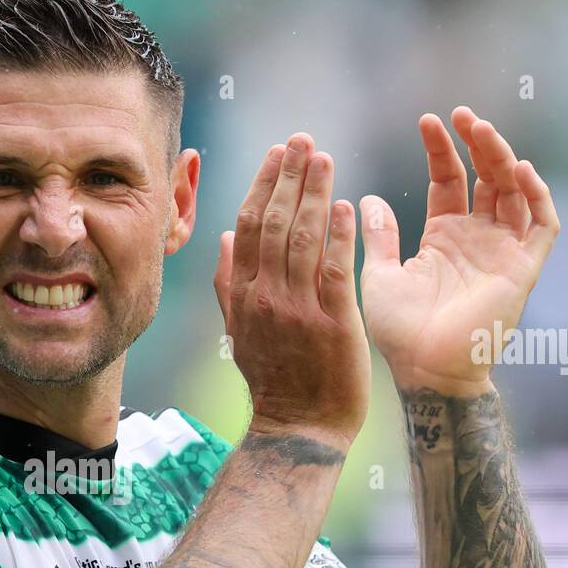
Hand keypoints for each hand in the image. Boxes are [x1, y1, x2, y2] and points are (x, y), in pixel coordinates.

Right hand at [214, 133, 370, 450]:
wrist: (299, 428)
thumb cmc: (274, 382)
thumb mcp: (239, 333)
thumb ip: (228, 285)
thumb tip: (222, 239)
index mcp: (243, 296)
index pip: (247, 227)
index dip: (262, 184)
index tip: (277, 153)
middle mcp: (266, 297)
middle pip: (272, 223)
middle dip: (288, 176)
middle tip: (303, 139)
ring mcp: (298, 309)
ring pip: (301, 237)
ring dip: (313, 192)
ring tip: (324, 157)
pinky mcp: (332, 322)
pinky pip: (333, 268)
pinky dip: (337, 233)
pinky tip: (345, 203)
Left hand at [359, 107, 560, 397]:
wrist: (424, 370)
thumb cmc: (399, 332)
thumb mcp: (379, 275)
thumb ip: (379, 236)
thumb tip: (366, 198)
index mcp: (443, 238)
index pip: (450, 181)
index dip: (442, 151)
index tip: (427, 121)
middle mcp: (476, 239)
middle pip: (486, 177)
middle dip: (476, 143)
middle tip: (461, 114)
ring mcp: (502, 251)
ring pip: (515, 191)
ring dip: (503, 158)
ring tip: (482, 129)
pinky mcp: (523, 269)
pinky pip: (542, 225)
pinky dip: (537, 195)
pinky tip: (521, 170)